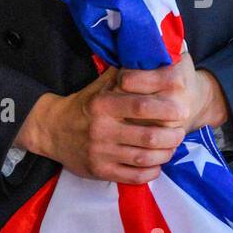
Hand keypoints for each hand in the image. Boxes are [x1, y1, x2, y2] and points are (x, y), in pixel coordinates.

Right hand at [14, 57, 226, 184]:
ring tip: (172, 147)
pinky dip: (150, 172)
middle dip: (170, 136)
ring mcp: (100, 153)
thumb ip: (124, 73)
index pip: (140, 106)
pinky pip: (132, 176)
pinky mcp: (99, 171)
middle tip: (180, 132)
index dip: (165, 108)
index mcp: (103, 105)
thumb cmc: (83, 104)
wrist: (51, 130)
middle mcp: (101, 130)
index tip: (182, 110)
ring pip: (143, 158)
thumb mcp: (100, 85)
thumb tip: (150, 55)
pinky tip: (157, 164)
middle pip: (147, 136)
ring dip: (164, 154)